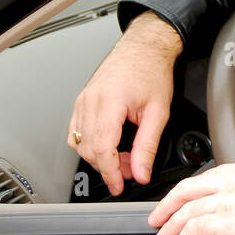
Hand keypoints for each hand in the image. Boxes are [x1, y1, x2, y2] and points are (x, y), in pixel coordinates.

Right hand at [68, 12, 182, 194]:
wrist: (144, 48)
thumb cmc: (151, 71)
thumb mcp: (158, 112)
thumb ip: (147, 146)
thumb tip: (141, 172)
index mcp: (109, 102)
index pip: (101, 149)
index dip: (110, 173)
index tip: (118, 186)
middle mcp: (90, 101)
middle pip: (89, 149)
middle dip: (109, 166)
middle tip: (131, 169)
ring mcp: (83, 100)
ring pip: (80, 143)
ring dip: (100, 156)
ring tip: (123, 156)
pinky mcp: (82, 101)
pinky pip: (77, 132)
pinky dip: (90, 144)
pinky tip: (109, 144)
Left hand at [148, 158, 234, 234]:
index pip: (204, 179)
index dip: (186, 192)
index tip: (180, 201)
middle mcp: (227, 182)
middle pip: (184, 192)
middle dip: (166, 207)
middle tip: (156, 219)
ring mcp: (224, 201)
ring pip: (183, 213)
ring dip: (169, 230)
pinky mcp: (225, 222)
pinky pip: (192, 232)